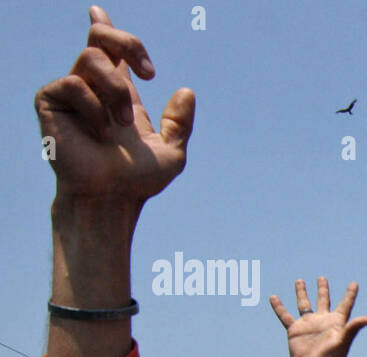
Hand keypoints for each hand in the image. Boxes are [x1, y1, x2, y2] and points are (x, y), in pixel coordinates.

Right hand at [35, 6, 193, 205]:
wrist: (112, 198)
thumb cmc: (137, 181)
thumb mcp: (172, 152)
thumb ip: (179, 122)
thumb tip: (186, 91)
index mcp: (120, 94)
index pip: (110, 51)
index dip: (104, 27)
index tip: (97, 10)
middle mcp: (94, 88)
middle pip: (101, 38)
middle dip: (128, 43)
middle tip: (150, 73)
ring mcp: (72, 93)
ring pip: (92, 60)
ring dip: (115, 92)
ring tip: (122, 125)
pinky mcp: (51, 101)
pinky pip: (73, 84)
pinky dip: (93, 109)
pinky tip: (99, 134)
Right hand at [270, 278, 366, 356]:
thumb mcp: (343, 342)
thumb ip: (353, 328)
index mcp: (337, 322)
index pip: (345, 304)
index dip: (350, 294)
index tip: (354, 284)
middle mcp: (322, 321)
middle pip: (323, 300)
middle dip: (323, 289)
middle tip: (322, 278)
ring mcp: (308, 325)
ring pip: (304, 304)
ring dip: (302, 293)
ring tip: (300, 281)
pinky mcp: (294, 331)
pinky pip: (285, 316)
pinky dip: (279, 307)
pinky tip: (274, 298)